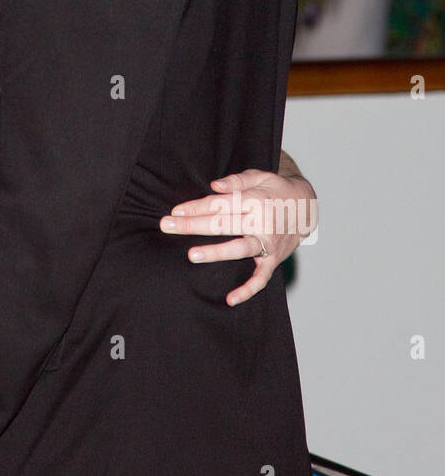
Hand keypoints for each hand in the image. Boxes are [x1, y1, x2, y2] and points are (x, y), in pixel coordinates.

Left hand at [159, 168, 317, 306]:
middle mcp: (262, 222)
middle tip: (167, 226)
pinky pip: (261, 278)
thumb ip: (237, 181)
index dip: (196, 208)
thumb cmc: (277, 190)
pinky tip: (230, 299)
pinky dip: (248, 290)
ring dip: (216, 253)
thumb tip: (214, 186)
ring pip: (240, 249)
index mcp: (256, 200)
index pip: (220, 204)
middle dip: (193, 226)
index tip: (175, 212)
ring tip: (192, 255)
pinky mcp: (274, 259)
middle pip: (223, 224)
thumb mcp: (260, 176)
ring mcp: (268, 243)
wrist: (307, 207)